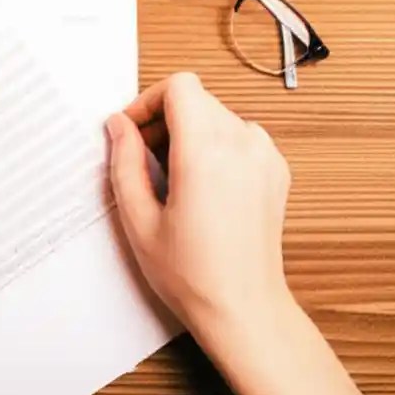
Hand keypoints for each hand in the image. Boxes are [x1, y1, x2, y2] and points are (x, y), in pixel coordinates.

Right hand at [105, 73, 293, 348]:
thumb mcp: (138, 219)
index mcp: (207, 152)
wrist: (243, 307)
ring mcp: (265, 156)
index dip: (148, 102)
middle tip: (143, 163)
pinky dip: (215, 148)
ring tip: (170, 181)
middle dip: (164, 120)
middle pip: (197, 99)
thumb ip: (124, 162)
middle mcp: (243, 145)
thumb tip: (118, 126)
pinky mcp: (276, 170)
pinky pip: (239, 137)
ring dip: (189, 134)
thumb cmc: (191, 274)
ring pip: (217, 116)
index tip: (132, 133)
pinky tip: (200, 189)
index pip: (179, 87)